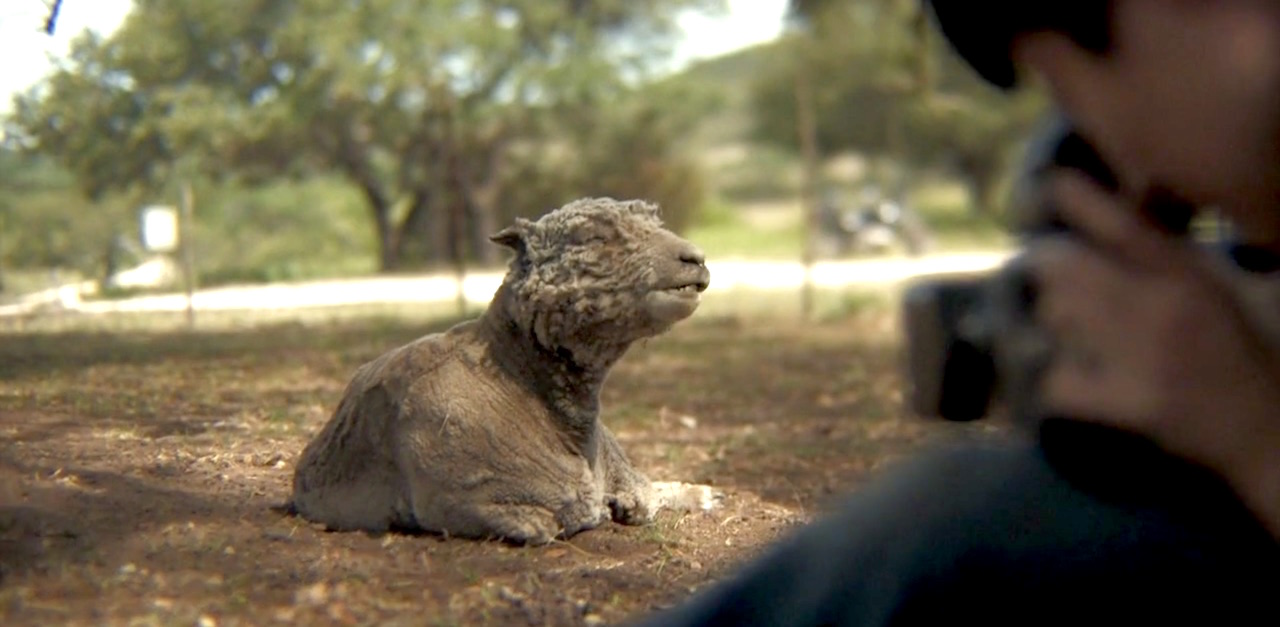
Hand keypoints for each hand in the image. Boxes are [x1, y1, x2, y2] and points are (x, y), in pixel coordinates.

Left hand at [1027, 171, 1279, 535]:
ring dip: (1049, 322)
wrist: (1267, 425)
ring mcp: (1143, 357)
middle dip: (1047, 270)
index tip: (1047, 190)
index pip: (1117, 221)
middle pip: (1061, 266)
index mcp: (1185, 271)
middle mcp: (1161, 305)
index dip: (1070, 197)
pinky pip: (1057, 380)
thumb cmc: (1240, 347)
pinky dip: (1055, 382)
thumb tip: (1112, 208)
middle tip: (1051, 280)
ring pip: (1053, 317)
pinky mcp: (1129, 403)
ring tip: (1066, 330)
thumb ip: (1165, 249)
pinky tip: (1071, 381)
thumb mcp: (1215, 283)